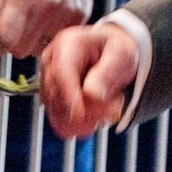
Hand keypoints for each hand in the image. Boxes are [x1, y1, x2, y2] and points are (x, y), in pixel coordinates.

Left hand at [0, 0, 96, 58]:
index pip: (7, 40)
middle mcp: (46, 6)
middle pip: (22, 50)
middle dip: (14, 43)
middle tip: (16, 28)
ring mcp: (66, 12)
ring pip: (41, 48)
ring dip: (34, 41)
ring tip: (35, 19)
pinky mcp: (80, 16)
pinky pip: (59, 39)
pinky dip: (52, 34)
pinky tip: (50, 16)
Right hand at [40, 24, 137, 139]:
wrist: (111, 55)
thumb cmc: (115, 50)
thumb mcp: (121, 53)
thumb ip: (108, 71)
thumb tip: (91, 94)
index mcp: (66, 45)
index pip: (60, 73)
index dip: (69, 96)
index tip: (80, 115)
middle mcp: (51, 65)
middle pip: (58, 99)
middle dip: (88, 110)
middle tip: (116, 106)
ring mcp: (49, 86)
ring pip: (59, 117)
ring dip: (89, 120)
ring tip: (111, 107)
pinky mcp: (53, 103)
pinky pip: (62, 125)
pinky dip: (84, 126)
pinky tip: (100, 114)